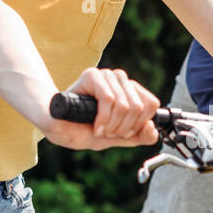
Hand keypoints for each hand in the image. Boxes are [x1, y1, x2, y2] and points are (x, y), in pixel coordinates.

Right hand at [43, 67, 159, 151]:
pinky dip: (102, 118)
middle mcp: (120, 80)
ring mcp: (106, 76)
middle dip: (124, 127)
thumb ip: (138, 135)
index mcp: (130, 91)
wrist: (60, 129)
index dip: (139, 124)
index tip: (124, 133)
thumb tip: (152, 129)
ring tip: (100, 129)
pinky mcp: (92, 75)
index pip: (151, 104)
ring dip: (112, 125)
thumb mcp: (118, 137)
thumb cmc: (86, 130)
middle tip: (108, 132)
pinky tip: (94, 126)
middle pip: (138, 106)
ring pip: (124, 104)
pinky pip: (108, 99)